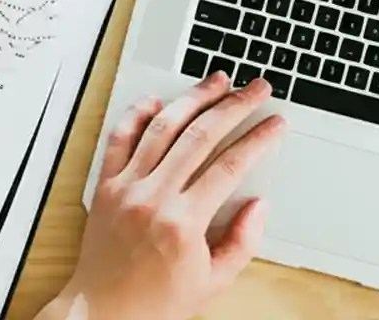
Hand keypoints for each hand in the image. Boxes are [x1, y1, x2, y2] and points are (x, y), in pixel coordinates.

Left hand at [41, 73, 284, 319]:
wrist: (104, 313)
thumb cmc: (157, 301)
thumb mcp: (214, 281)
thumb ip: (243, 241)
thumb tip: (258, 205)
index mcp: (184, 223)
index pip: (231, 166)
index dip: (258, 140)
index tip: (275, 124)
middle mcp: (154, 197)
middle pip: (201, 135)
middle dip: (234, 105)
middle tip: (256, 88)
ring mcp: (127, 187)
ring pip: (163, 127)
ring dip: (193, 98)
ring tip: (217, 81)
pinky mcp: (106, 186)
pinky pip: (119, 138)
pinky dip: (137, 114)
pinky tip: (157, 100)